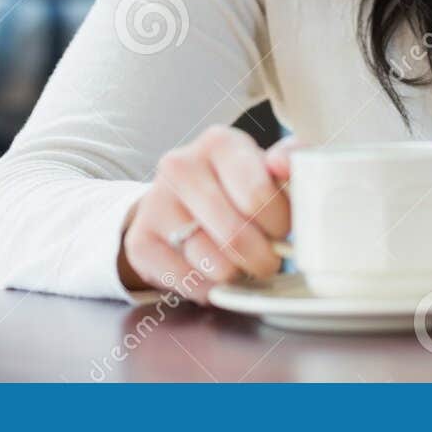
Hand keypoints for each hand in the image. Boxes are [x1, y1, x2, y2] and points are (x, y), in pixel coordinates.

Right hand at [118, 127, 301, 303]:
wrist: (176, 208)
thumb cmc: (234, 190)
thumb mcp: (266, 169)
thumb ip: (292, 161)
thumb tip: (283, 164)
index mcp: (220, 142)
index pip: (258, 194)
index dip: (279, 224)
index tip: (281, 230)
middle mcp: (181, 165)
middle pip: (235, 232)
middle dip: (262, 257)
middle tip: (267, 259)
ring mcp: (155, 202)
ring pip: (212, 261)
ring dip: (236, 274)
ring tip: (239, 265)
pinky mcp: (139, 240)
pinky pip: (186, 281)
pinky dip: (208, 288)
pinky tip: (212, 275)